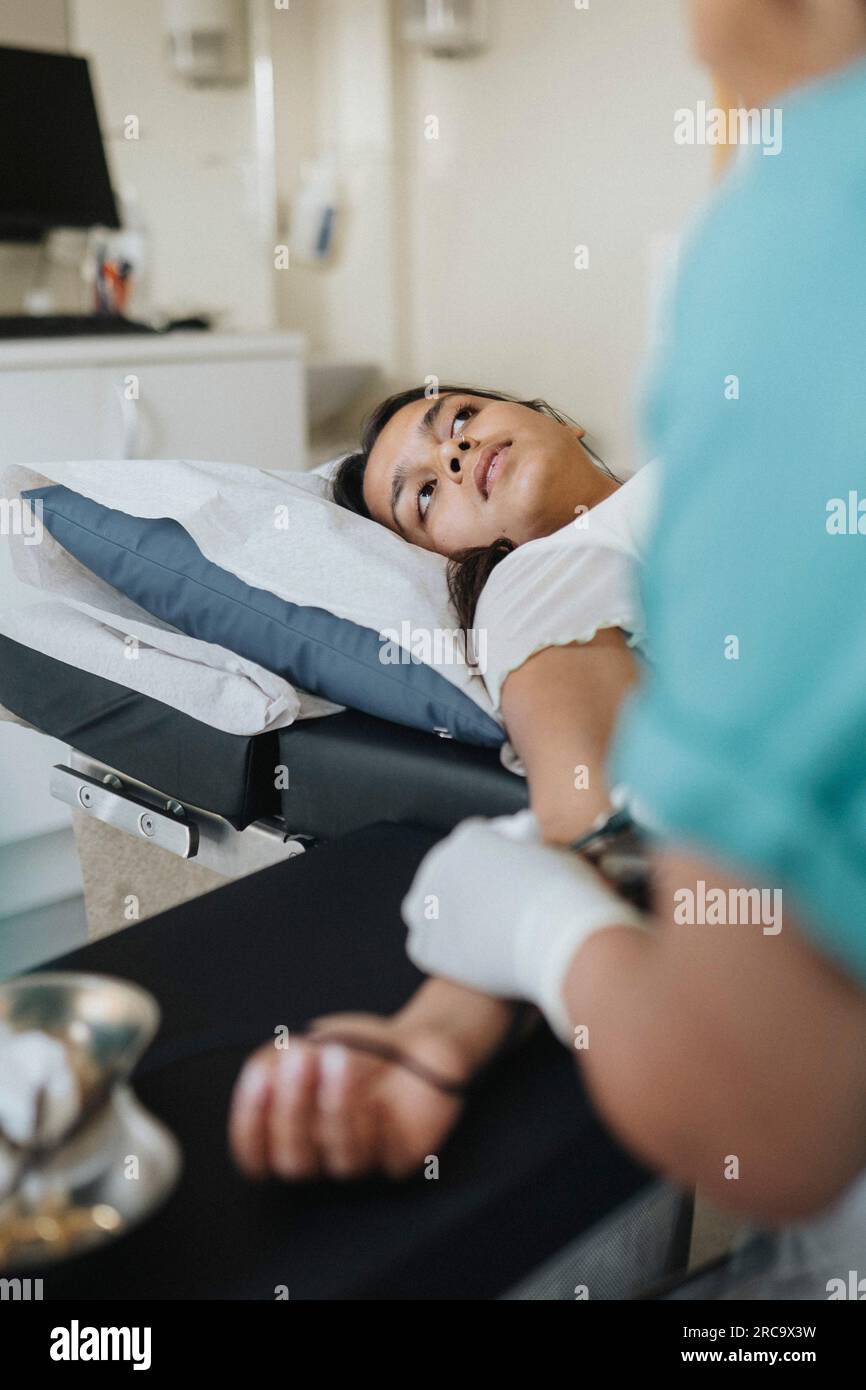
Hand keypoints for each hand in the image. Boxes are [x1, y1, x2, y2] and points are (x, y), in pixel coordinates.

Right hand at [228, 1013, 468, 1181]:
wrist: (414, 1040)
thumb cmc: (353, 1047)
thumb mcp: (303, 1046)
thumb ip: (271, 1064)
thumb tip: (258, 1078)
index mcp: (289, 1137)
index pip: (256, 1158)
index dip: (250, 1127)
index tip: (259, 1079)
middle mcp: (321, 1157)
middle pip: (295, 1162)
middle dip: (293, 1111)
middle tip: (299, 1058)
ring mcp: (360, 1162)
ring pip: (342, 1160)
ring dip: (337, 1107)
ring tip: (338, 1057)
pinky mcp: (400, 1159)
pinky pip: (383, 1151)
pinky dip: (377, 1116)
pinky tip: (379, 1091)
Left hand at [402, 812, 647, 1041]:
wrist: (562, 938)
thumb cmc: (569, 894)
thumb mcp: (553, 857)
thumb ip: (530, 855)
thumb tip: (532, 864)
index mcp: (471, 836)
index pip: (472, 843)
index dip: (490, 861)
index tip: (505, 877)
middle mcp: (441, 865)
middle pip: (443, 874)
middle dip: (463, 888)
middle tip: (488, 910)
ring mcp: (430, 906)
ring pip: (425, 909)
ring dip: (443, 918)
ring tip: (473, 934)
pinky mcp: (429, 947)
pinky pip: (424, 947)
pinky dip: (442, 953)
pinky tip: (465, 960)